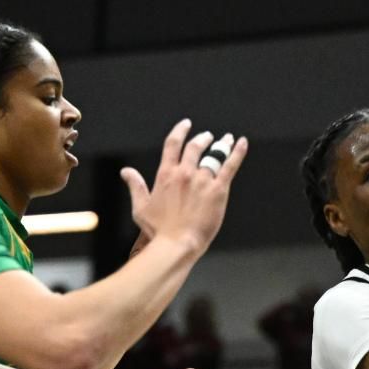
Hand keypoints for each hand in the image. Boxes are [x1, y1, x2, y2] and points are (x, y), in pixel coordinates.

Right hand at [118, 120, 247, 256]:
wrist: (177, 244)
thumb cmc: (158, 230)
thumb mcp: (141, 207)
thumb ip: (135, 186)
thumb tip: (126, 172)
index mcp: (166, 175)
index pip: (173, 144)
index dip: (180, 131)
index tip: (186, 125)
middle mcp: (185, 173)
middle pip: (195, 147)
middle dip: (202, 139)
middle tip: (207, 136)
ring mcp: (202, 181)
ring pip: (214, 155)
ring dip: (220, 145)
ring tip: (225, 140)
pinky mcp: (218, 190)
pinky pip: (230, 166)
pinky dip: (237, 153)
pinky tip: (242, 143)